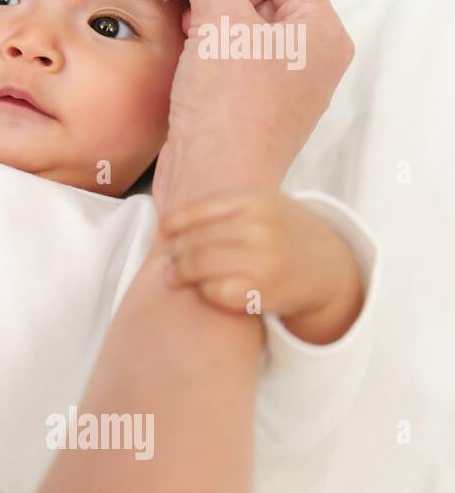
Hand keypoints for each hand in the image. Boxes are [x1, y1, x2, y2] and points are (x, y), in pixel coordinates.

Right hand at [152, 0, 354, 210]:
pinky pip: (226, 51)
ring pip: (243, 21)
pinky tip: (175, 23)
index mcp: (321, 33)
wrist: (213, 186)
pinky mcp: (242, 103)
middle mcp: (306, 56)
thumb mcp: (219, 23)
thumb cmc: (231, 112)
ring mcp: (275, 82)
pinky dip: (202, 31)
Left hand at [159, 189, 362, 343]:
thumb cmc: (284, 233)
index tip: (163, 231)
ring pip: (199, 265)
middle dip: (174, 252)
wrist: (329, 268)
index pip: (197, 210)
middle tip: (168, 261)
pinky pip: (215, 291)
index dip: (173, 223)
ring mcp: (263, 259)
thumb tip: (164, 222)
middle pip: (194, 240)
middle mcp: (259, 227)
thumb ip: (223, 208)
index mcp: (256, 200)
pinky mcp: (263, 291)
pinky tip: (204, 289)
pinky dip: (203, 291)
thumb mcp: (263, 206)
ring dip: (179, 273)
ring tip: (173, 276)